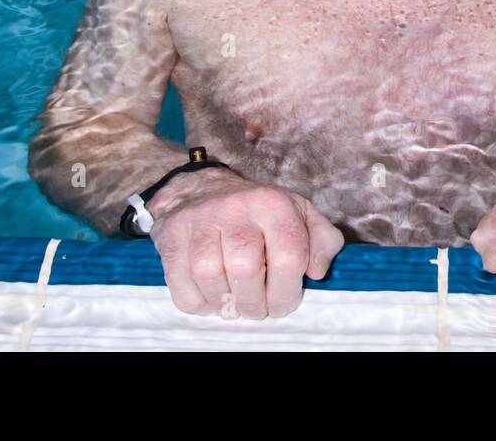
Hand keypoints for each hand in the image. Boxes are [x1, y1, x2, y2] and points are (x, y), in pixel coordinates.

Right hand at [146, 168, 344, 318]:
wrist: (200, 188)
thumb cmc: (257, 211)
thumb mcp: (300, 214)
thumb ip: (323, 240)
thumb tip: (317, 271)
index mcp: (273, 204)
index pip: (289, 258)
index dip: (288, 292)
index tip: (283, 303)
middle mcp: (236, 208)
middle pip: (245, 270)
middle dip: (255, 303)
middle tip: (257, 309)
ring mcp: (200, 220)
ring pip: (209, 276)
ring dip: (224, 303)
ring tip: (233, 303)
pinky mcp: (172, 236)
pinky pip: (181, 284)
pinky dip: (196, 302)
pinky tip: (209, 298)